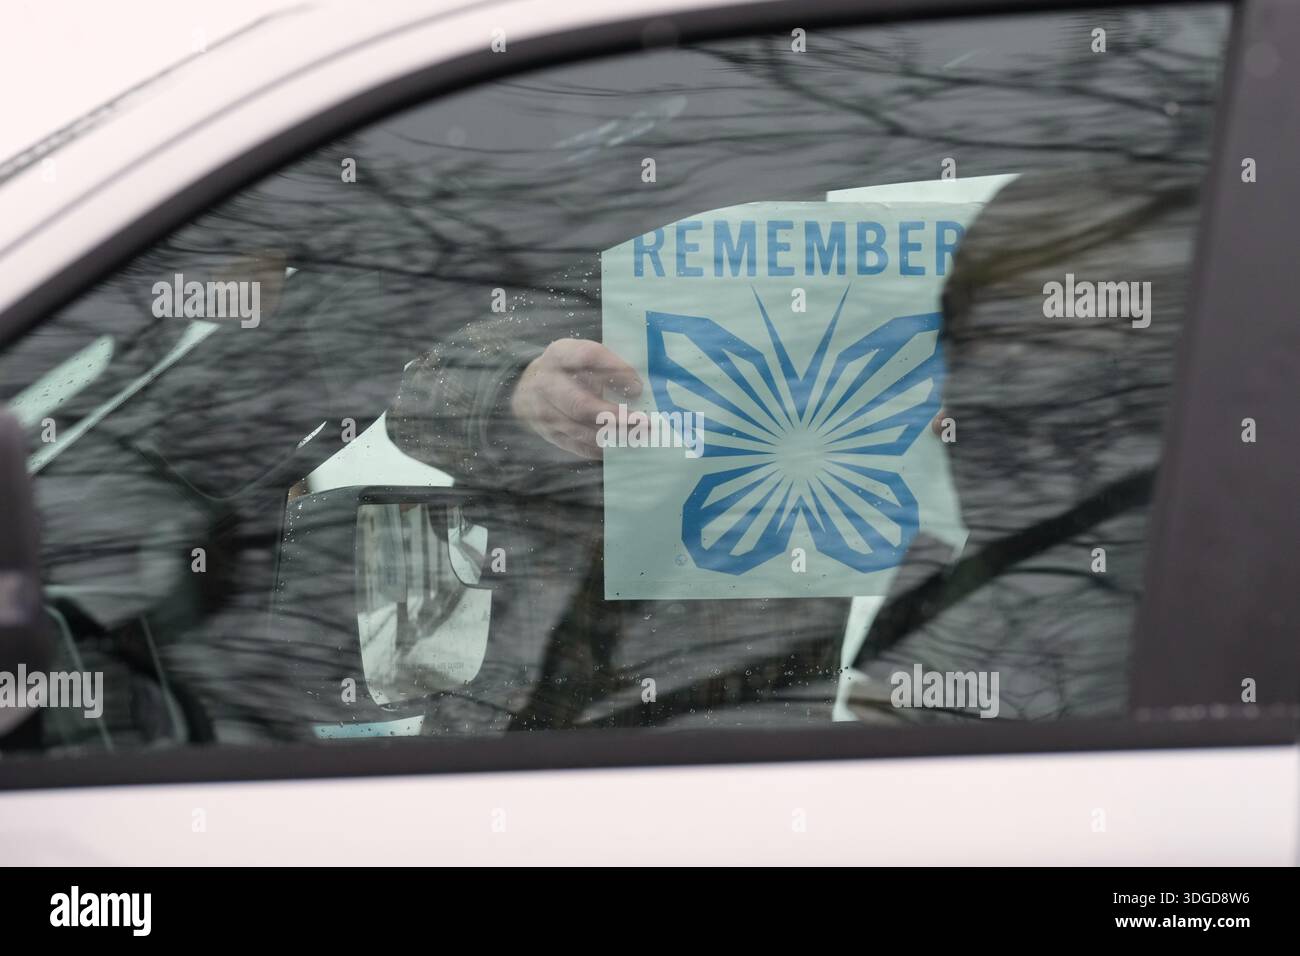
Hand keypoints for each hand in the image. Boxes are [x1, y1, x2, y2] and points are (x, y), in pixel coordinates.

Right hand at [510, 339, 641, 459]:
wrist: (531, 384)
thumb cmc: (569, 369)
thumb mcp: (584, 358)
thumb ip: (609, 367)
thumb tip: (636, 389)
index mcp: (559, 355)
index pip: (588, 357)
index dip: (615, 370)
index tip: (638, 386)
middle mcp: (546, 383)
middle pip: (581, 404)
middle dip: (615, 415)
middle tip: (643, 422)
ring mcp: (542, 410)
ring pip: (579, 429)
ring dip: (611, 434)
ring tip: (636, 435)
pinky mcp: (546, 431)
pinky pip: (575, 444)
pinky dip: (598, 448)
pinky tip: (617, 445)